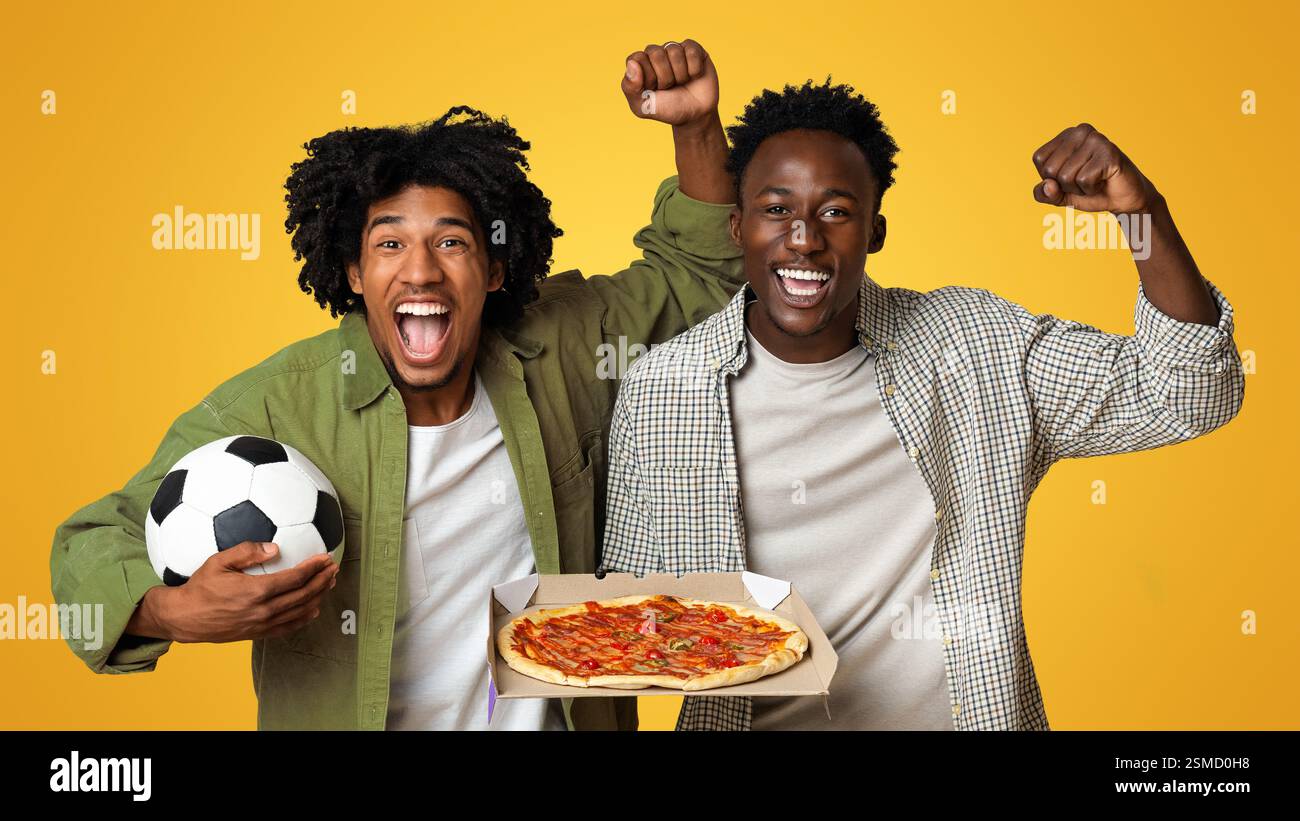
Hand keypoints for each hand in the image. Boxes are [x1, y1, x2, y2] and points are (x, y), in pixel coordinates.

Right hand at [132, 541, 338, 642]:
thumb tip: (274, 548)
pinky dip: (305, 617)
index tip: (325, 557)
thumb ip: (246, 551)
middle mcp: (263, 610)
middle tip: (334, 568)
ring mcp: (262, 624)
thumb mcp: (218, 562)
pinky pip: (288, 627)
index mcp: (256, 591)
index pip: (295, 578)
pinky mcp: (258, 634)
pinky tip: (313, 609)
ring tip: (330, 584)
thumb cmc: (200, 587)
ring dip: (319, 596)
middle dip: (323, 580)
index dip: (314, 568)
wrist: (184, 618)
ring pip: (300, 611)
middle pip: (304, 595)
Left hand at [622, 39, 718, 128]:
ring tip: (681, 82)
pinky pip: (691, 51)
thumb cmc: (668, 109)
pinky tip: (694, 76)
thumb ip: (630, 88)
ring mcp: (674, 49)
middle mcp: (656, 54)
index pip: (638, 58)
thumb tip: (632, 63)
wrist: (697, 114)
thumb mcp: (643, 107)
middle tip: (669, 87)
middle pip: (656, 54)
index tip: (653, 89)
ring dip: (680, 75)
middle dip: (665, 77)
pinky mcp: (693, 49)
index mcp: (640, 64)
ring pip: (675, 52)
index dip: (648, 77)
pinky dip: (694, 69)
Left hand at [1031, 123, 1157, 214]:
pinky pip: (1083, 180)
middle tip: (1085, 180)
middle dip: (1065, 185)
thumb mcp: (1059, 195)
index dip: (1051, 176)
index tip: (1072, 175)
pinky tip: (1104, 181)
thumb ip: (1043, 193)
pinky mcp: (1109, 152)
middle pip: (1050, 169)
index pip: (1039, 159)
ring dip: (1079, 188)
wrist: (1121, 199)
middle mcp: (1080, 131)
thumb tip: (1048, 185)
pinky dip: (1091, 189)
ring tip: (1095, 180)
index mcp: (1066, 135)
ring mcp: (1096, 139)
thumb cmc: (1089, 191)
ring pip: (1066, 177)